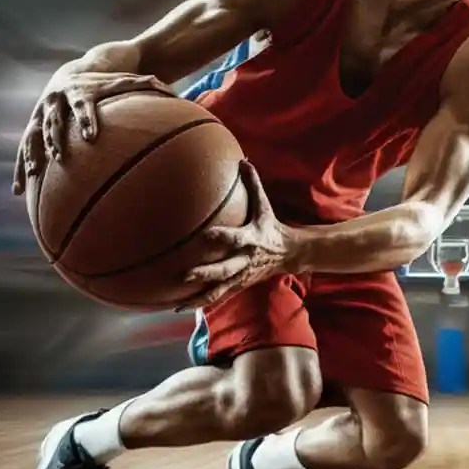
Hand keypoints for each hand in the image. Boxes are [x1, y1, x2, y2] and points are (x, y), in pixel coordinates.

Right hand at [12, 71, 174, 194]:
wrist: (70, 75)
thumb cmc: (104, 83)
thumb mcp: (123, 82)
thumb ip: (147, 87)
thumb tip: (177, 95)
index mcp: (79, 93)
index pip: (83, 106)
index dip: (86, 119)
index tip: (92, 136)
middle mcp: (55, 102)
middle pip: (53, 121)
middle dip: (55, 139)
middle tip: (60, 158)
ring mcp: (40, 115)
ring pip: (32, 136)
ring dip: (32, 154)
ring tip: (34, 173)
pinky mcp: (32, 128)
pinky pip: (24, 150)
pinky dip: (21, 169)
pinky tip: (19, 192)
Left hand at [176, 161, 297, 311]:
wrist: (290, 254)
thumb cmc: (271, 226)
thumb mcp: (265, 206)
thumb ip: (253, 184)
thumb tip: (243, 160)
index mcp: (250, 239)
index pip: (235, 238)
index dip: (222, 237)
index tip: (206, 235)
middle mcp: (245, 260)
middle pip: (224, 269)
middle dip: (206, 272)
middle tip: (186, 274)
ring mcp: (241, 276)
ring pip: (220, 289)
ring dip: (200, 295)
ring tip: (179, 301)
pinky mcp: (238, 285)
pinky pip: (218, 296)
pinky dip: (200, 303)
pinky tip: (180, 307)